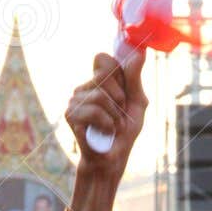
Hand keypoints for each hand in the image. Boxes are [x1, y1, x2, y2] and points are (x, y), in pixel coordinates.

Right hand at [65, 50, 148, 182]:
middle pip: (105, 74)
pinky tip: (104, 132)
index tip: (123, 91)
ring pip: (100, 95)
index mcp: (99, 80)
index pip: (102, 59)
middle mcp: (85, 87)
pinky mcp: (71, 114)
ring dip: (114, 115)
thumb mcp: (137, 102)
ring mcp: (75, 99)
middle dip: (120, 97)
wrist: (114, 157)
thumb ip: (135, 78)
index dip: (116, 72)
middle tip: (119, 113)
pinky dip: (106, 124)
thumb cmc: (125, 130)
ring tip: (113, 126)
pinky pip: (94, 111)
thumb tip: (140, 52)